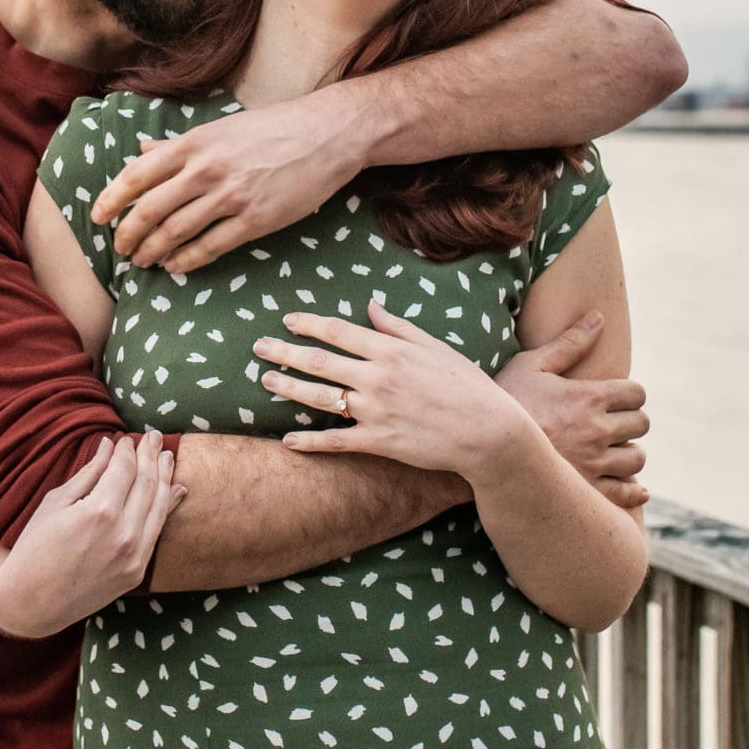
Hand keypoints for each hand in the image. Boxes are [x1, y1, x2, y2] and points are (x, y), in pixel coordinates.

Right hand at [0, 433, 183, 637]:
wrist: (32, 602)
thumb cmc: (35, 546)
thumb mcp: (56, 502)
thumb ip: (89, 472)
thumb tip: (110, 445)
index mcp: (99, 511)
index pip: (124, 469)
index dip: (127, 450)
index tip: (126, 439)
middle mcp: (123, 533)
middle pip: (147, 483)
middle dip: (151, 456)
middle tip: (155, 437)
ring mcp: (134, 555)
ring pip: (159, 506)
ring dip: (165, 477)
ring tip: (168, 456)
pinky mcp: (136, 572)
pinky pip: (157, 532)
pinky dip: (168, 508)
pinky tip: (175, 489)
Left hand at [91, 95, 363, 273]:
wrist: (325, 134)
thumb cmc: (271, 128)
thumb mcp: (218, 127)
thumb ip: (177, 144)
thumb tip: (141, 150)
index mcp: (193, 143)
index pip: (136, 175)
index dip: (111, 199)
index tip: (97, 218)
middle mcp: (205, 170)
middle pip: (151, 210)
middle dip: (129, 234)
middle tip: (120, 249)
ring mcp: (230, 196)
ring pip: (176, 232)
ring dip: (153, 251)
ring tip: (142, 262)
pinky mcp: (255, 220)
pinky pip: (210, 247)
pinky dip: (188, 260)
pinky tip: (176, 267)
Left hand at [255, 303, 532, 480]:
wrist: (489, 432)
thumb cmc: (467, 386)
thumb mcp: (436, 348)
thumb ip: (399, 328)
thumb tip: (370, 307)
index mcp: (391, 351)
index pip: (338, 331)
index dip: (308, 324)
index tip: (287, 321)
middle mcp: (378, 378)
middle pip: (319, 361)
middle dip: (284, 353)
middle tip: (259, 348)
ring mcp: (376, 411)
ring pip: (320, 397)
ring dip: (289, 388)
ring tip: (266, 382)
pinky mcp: (379, 442)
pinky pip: (335, 441)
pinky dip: (309, 441)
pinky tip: (288, 440)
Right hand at [495, 311, 649, 508]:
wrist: (480, 446)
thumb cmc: (503, 401)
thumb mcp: (531, 364)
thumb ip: (569, 343)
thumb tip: (599, 317)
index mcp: (589, 397)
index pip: (637, 394)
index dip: (629, 394)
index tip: (617, 399)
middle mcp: (597, 430)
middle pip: (641, 424)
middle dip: (630, 421)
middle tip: (613, 424)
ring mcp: (593, 463)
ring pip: (636, 460)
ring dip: (629, 454)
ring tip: (612, 452)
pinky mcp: (586, 491)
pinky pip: (626, 494)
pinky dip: (632, 491)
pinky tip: (629, 485)